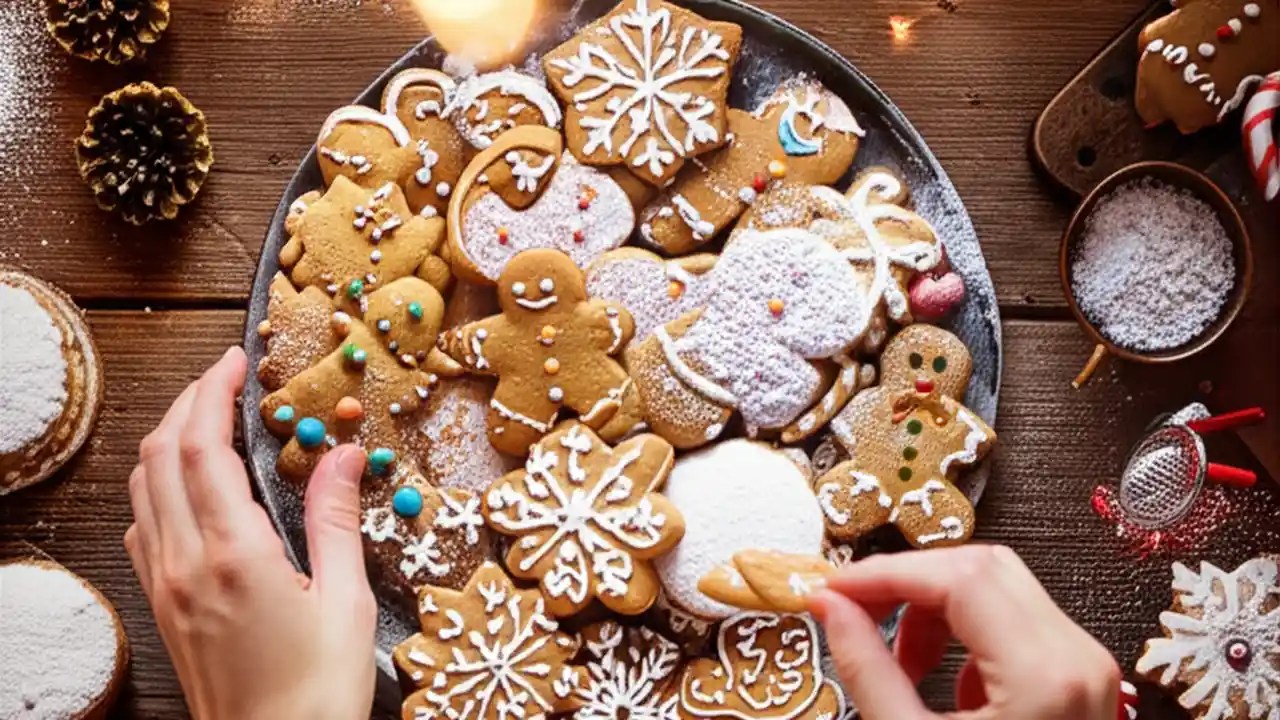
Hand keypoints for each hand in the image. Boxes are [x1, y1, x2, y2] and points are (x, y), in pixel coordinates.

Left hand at [124, 347, 376, 719]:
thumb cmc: (317, 693)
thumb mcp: (346, 601)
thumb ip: (337, 520)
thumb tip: (345, 454)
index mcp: (234, 556)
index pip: (201, 449)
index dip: (213, 393)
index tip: (235, 362)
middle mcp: (185, 566)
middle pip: (160, 457)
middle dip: (187, 403)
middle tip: (225, 378)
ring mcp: (167, 587)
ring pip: (143, 489)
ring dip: (168, 441)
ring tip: (209, 419)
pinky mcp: (165, 607)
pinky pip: (143, 528)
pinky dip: (158, 487)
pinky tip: (191, 488)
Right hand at [810, 545, 1120, 719]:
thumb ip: (866, 667)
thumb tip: (829, 607)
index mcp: (1044, 676)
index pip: (957, 577)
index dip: (884, 574)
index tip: (832, 591)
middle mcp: (1078, 659)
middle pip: (980, 568)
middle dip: (908, 585)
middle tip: (855, 613)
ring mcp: (1087, 667)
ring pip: (999, 587)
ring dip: (935, 609)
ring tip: (901, 661)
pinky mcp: (1079, 677)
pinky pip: (1015, 620)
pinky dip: (965, 633)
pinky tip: (940, 682)